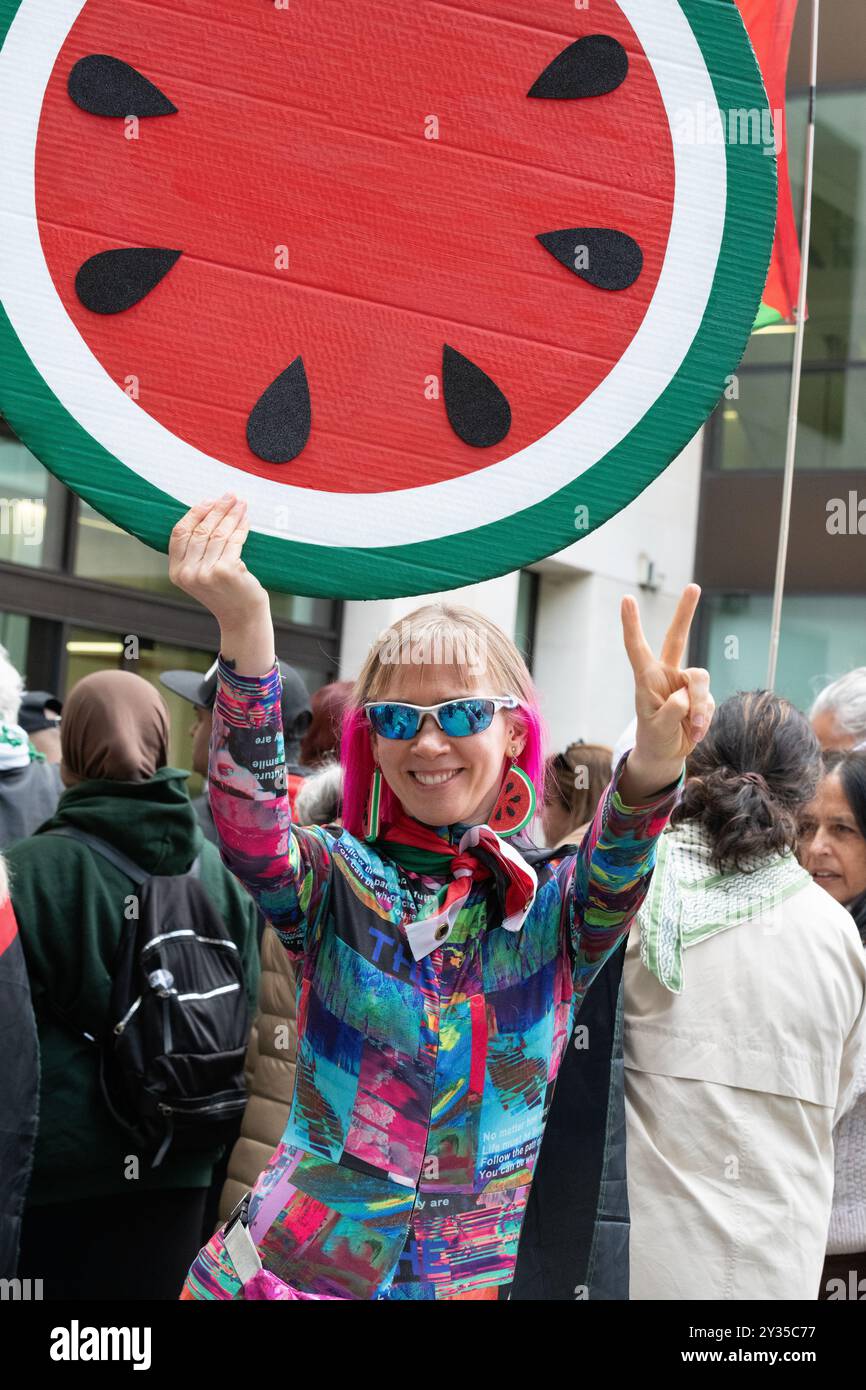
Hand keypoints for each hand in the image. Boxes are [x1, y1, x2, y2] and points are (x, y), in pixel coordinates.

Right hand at [168, 494, 274, 675]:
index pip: (179, 534)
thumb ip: (196, 551)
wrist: (241, 617)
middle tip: (230, 496)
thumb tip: (207, 510)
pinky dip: (241, 528)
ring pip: (218, 534)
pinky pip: (233, 542)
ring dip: (232, 515)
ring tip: (241, 504)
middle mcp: (188, 573)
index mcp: (176, 572)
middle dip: (217, 509)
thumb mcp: (201, 573)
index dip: (194, 514)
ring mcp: (206, 573)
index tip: (209, 501)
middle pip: (200, 530)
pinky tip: (246, 520)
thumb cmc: (224, 592)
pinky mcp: (226, 571)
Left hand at [618, 583, 713, 802]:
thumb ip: (672, 711)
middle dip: (686, 612)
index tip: (627, 599)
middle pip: (677, 638)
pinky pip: (710, 702)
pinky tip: (694, 732)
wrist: (666, 753)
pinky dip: (704, 720)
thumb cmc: (654, 737)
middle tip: (693, 586)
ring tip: (692, 728)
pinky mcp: (702, 695)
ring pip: (701, 680)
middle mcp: (667, 674)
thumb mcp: (658, 728)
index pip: (637, 647)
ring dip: (699, 706)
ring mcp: (686, 683)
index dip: (632, 624)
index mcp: (647, 678)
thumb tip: (687, 694)